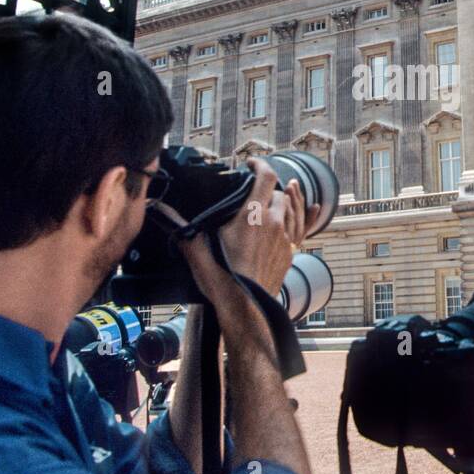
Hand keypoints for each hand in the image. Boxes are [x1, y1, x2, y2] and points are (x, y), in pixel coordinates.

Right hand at [180, 158, 319, 337]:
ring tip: (281, 193)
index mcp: (251, 216)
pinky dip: (306, 214)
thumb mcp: (197, 251)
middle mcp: (273, 222)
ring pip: (292, 208)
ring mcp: (285, 238)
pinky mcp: (291, 252)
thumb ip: (182, 227)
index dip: (260, 165)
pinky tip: (315, 206)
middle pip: (279, 192)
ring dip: (286, 199)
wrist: (246, 309)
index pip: (265, 177)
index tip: (251, 164)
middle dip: (268, 188)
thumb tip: (159, 208)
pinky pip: (303, 227)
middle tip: (256, 189)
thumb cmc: (222, 281)